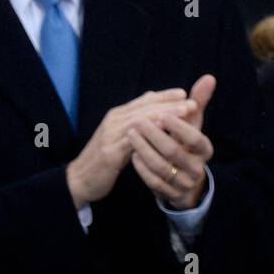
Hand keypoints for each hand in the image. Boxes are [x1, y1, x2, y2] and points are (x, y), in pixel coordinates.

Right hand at [66, 89, 195, 209]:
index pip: (144, 100)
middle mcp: (114, 121)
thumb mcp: (122, 136)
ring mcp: (111, 135)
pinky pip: (134, 140)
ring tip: (185, 112)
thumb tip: (151, 96)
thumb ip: (136, 118)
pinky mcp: (110, 152)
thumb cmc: (105, 157)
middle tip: (192, 101)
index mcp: (118, 116)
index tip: (185, 93)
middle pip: (145, 107)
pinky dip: (151, 134)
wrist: (80, 179)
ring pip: (142, 119)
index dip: (164, 96)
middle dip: (170, 103)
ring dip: (165, 114)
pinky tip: (166, 132)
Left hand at [128, 76, 216, 210]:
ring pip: (162, 168)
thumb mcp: (194, 125)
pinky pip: (154, 182)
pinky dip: (142, 168)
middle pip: (175, 153)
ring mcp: (183, 183)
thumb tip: (209, 77)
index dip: (180, 128)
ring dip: (144, 150)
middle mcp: (197, 168)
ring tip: (130, 134)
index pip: (195, 139)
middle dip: (155, 136)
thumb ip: (198, 102)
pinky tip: (132, 154)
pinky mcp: (169, 194)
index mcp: (205, 150)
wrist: (186, 181)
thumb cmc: (187, 145)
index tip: (163, 114)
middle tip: (138, 122)